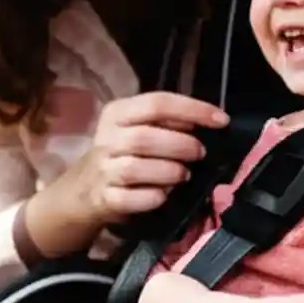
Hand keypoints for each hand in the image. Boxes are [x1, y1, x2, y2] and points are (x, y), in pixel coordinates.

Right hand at [77, 92, 228, 223]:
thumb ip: (166, 122)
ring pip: (135, 168)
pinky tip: (164, 196)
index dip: (193, 109)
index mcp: (117, 113)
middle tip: (200, 152)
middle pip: (145, 137)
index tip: (221, 120)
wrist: (82, 191)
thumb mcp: (136, 129)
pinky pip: (130, 199)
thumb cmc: (120, 155)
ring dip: (168, 171)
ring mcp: (103, 170)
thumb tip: (207, 121)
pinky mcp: (104, 199)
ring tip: (183, 174)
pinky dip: (153, 197)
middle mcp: (106, 139)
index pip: (157, 103)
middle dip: (181, 145)